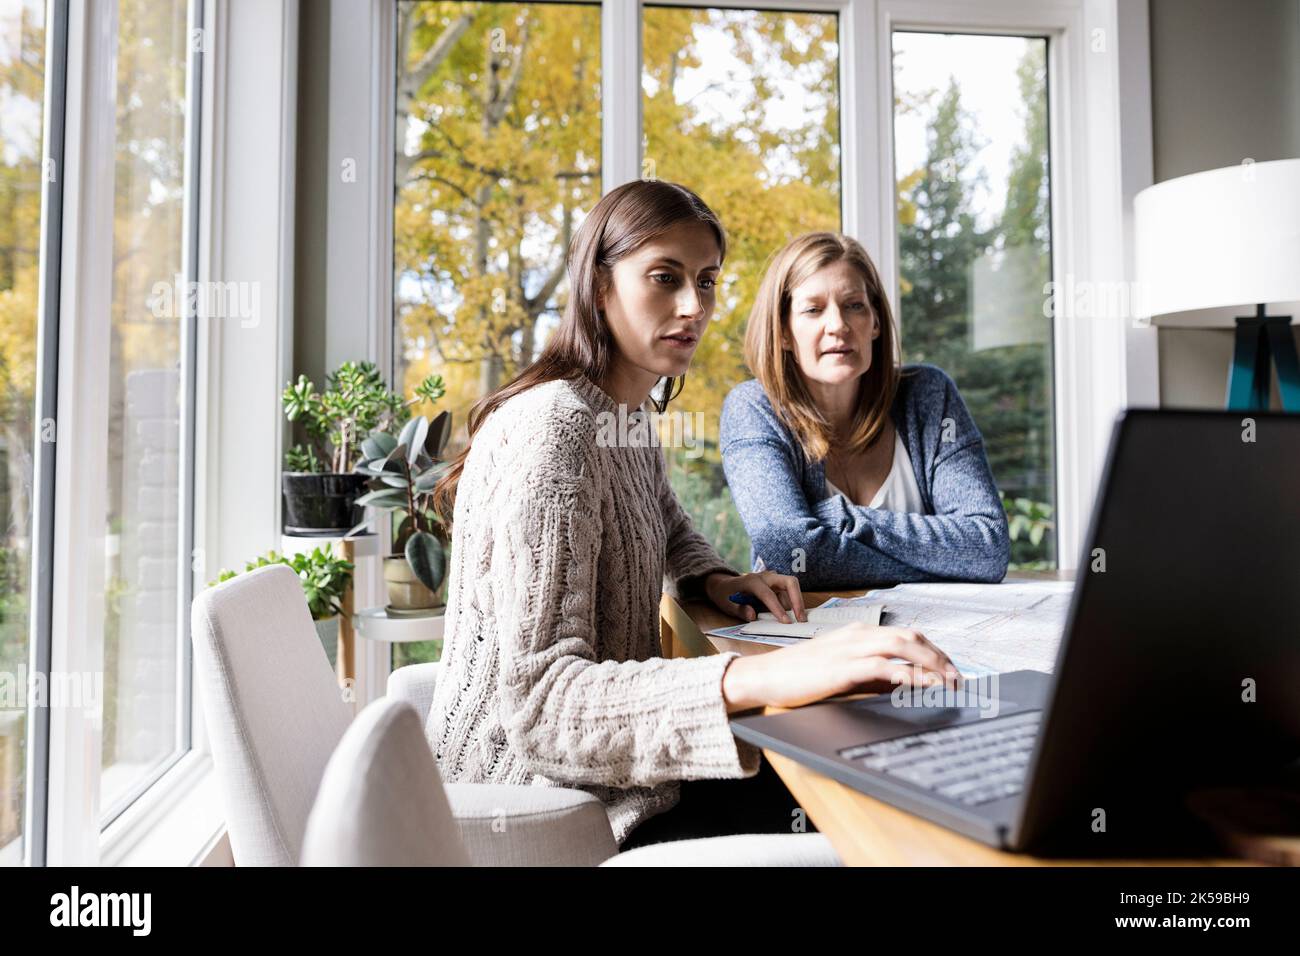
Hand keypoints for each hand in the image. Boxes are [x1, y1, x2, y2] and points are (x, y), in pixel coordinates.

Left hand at [704, 571, 805, 623]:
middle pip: (789, 582)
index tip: (786, 622)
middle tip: (801, 618)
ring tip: (798, 620)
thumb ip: (739, 610)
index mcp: (752, 581)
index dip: (778, 609)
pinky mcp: (776, 585)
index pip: (768, 595)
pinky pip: (788, 593)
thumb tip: (753, 616)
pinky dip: (792, 604)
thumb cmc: (725, 594)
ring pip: (791, 589)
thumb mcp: (726, 605)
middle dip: (798, 599)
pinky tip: (790, 616)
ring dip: (796, 604)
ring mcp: (772, 579)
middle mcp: (765, 577)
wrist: (723, 584)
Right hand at [721, 623, 960, 712]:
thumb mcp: (840, 670)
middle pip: (910, 636)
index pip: (905, 634)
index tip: (949, 668)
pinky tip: (923, 685)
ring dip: (931, 663)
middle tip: (958, 677)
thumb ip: (871, 673)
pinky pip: (883, 666)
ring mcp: (850, 649)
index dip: (932, 649)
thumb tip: (903, 683)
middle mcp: (857, 635)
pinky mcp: (842, 668)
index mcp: (857, 633)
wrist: (765, 676)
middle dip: (939, 655)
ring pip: (901, 645)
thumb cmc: (799, 675)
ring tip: (949, 681)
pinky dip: (909, 674)